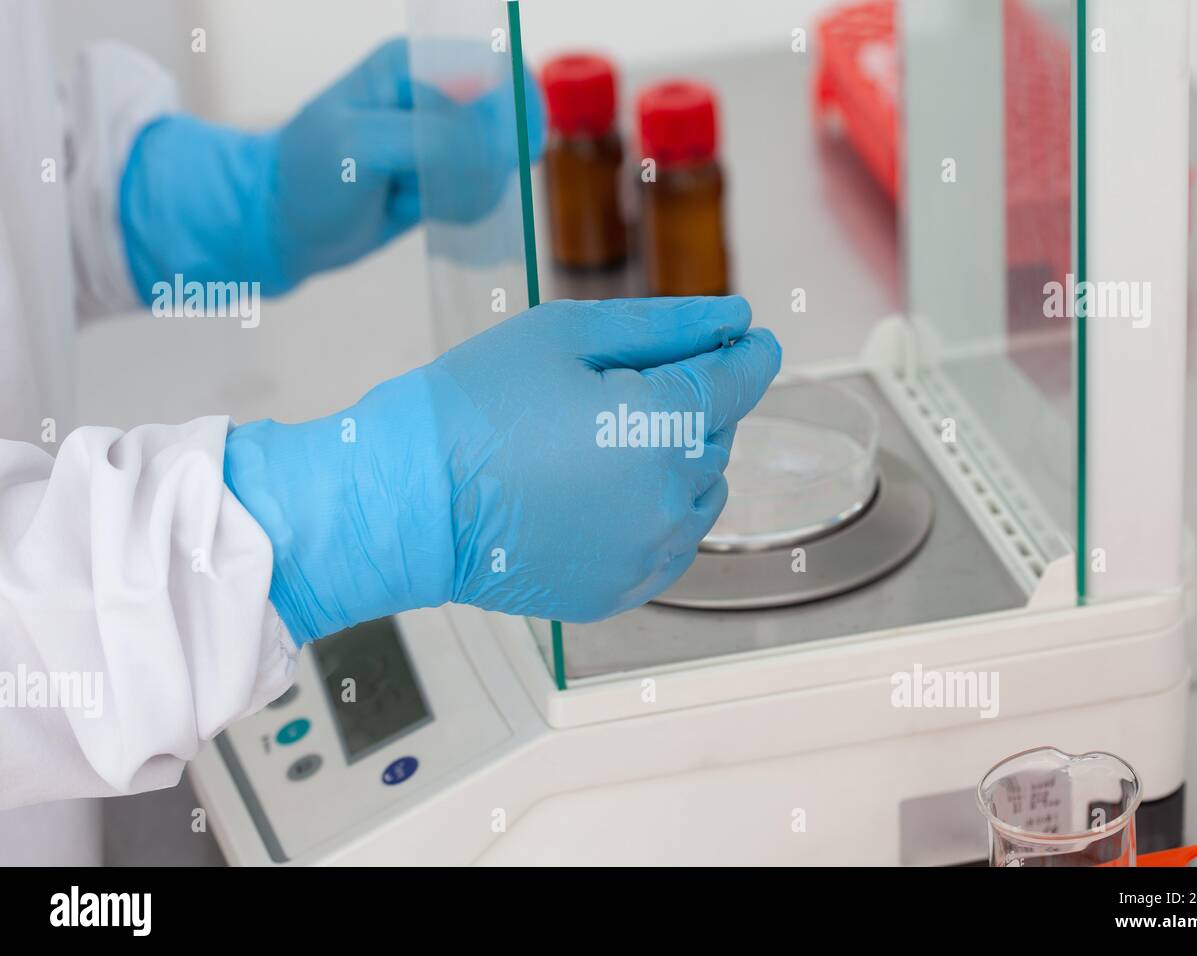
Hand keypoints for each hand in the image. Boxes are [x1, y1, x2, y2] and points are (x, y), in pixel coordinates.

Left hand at [120, 38, 543, 298]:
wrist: (285, 227)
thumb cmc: (308, 179)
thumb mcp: (363, 148)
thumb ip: (434, 137)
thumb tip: (501, 134)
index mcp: (412, 64)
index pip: (494, 70)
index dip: (510, 111)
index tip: (502, 155)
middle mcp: (433, 93)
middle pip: (505, 121)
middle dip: (479, 164)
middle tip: (428, 184)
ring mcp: (443, 136)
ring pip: (499, 163)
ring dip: (463, 192)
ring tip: (408, 195)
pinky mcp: (447, 174)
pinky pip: (485, 191)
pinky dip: (460, 209)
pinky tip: (416, 210)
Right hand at [223, 297, 781, 641]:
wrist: (404, 503)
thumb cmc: (470, 408)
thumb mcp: (564, 336)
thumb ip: (665, 325)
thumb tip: (734, 318)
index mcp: (658, 430)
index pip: (737, 382)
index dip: (747, 353)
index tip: (751, 338)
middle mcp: (667, 502)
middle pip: (719, 436)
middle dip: (692, 403)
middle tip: (630, 385)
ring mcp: (645, 556)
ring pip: (702, 493)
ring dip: (679, 459)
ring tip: (608, 441)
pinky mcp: (619, 591)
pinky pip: (670, 543)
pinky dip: (656, 511)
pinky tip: (604, 489)